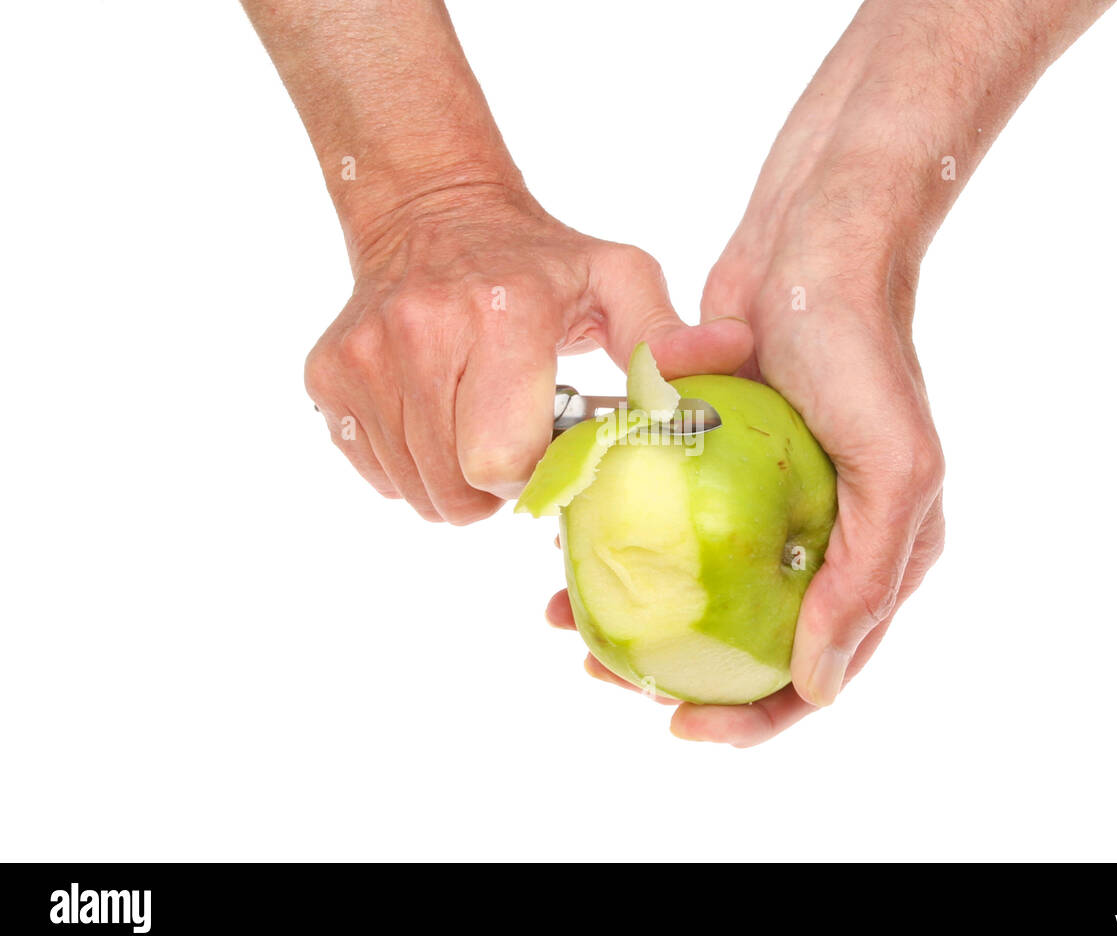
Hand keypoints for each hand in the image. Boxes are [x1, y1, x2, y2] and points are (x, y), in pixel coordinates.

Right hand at [306, 186, 752, 521]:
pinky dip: (413, 466)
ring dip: (458, 482)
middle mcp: (417, 333)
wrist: (429, 211)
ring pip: (416, 492)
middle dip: (500, 487)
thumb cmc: (539, 259)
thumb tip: (736, 352)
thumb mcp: (616, 277)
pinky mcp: (328, 376)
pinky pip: (378, 474)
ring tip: (479, 422)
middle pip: (459, 489)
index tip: (555, 447)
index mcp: (500, 315)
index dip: (540, 473)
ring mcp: (362, 359)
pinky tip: (438, 415)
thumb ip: (667, 332)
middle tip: (519, 442)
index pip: (507, 459)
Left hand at [545, 219, 944, 744]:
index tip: (681, 727)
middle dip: (676, 675)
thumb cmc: (861, 349)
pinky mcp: (719, 462)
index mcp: (877, 559)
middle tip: (603, 675)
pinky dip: (622, 544)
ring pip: (696, 591)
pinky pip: (666, 524)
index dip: (755, 718)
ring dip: (635, 616)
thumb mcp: (894, 467)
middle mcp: (822, 542)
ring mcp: (766, 503)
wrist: (811, 240)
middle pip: (746, 643)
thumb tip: (820, 686)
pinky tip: (569, 549)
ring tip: (568, 620)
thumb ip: (866, 580)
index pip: (819, 670)